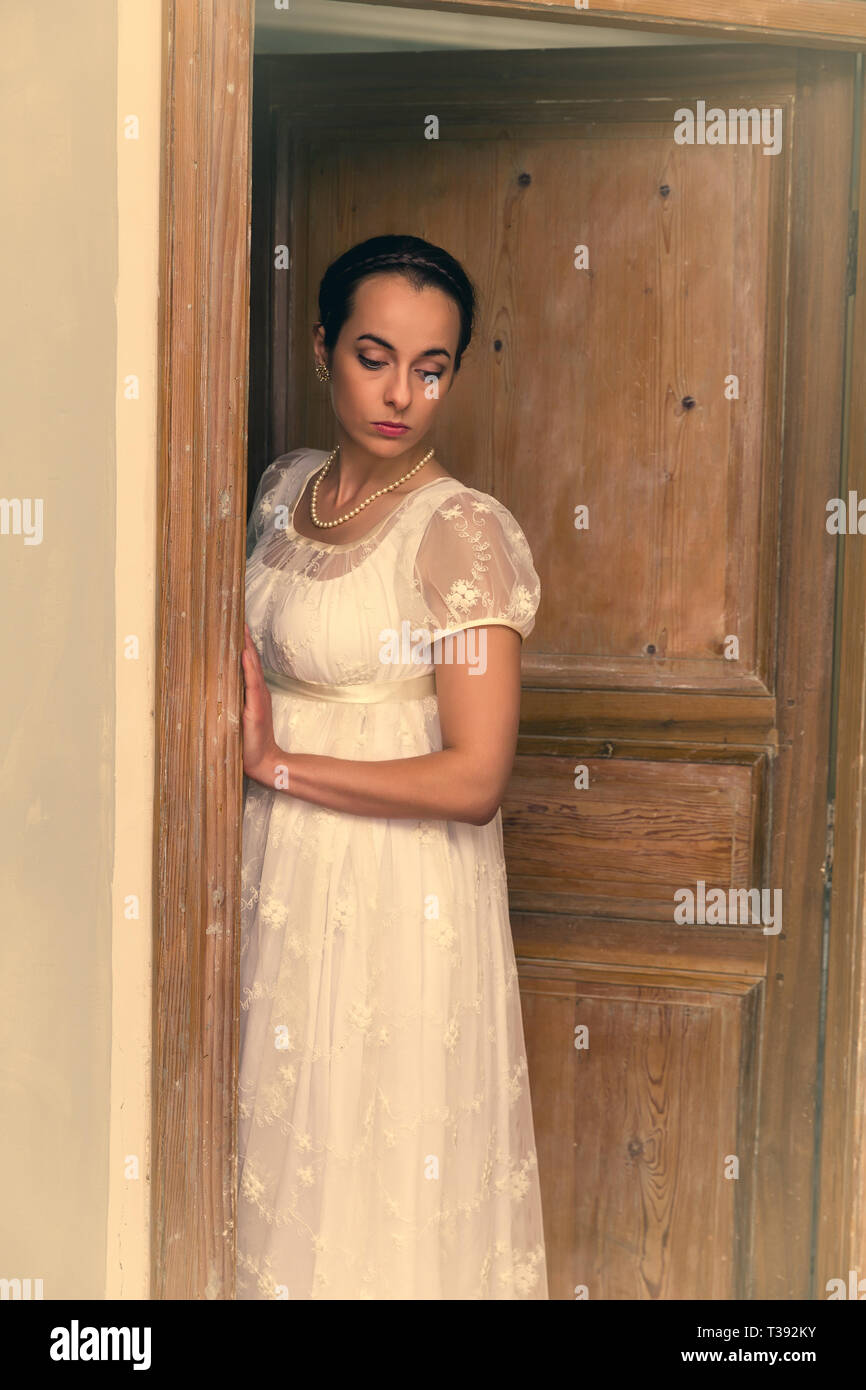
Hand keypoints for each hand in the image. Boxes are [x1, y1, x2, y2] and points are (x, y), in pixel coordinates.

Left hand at [242, 623, 279, 780]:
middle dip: (243, 638)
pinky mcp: (257, 708)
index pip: (245, 663)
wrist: (263, 761)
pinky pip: (253, 683)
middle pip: (250, 659)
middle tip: (236, 616)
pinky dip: (250, 667)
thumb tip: (208, 685)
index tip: (232, 623)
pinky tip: (245, 654)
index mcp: (251, 692)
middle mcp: (257, 691)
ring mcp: (259, 698)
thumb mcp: (235, 718)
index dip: (240, 643)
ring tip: (240, 628)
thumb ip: (228, 701)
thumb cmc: (246, 743)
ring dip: (246, 647)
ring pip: (252, 667)